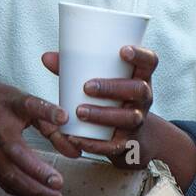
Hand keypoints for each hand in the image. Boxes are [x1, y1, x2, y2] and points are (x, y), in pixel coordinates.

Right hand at [0, 78, 79, 195]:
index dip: (47, 111)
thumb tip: (74, 149)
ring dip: (33, 190)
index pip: (31, 106)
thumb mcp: (19, 100)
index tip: (65, 117)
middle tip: (58, 182)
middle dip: (37, 170)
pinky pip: (5, 183)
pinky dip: (23, 193)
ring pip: (10, 175)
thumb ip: (48, 121)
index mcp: (10, 105)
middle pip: (16, 152)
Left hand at [41, 46, 157, 166]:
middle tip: (87, 87)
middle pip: (139, 90)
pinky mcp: (128, 143)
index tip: (123, 51)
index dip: (140, 55)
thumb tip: (46, 57)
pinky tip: (76, 138)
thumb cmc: (111, 99)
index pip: (149, 61)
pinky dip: (94, 143)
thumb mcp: (102, 81)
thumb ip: (75, 68)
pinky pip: (114, 145)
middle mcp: (144, 98)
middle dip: (113, 88)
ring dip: (103, 115)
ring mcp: (138, 121)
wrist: (132, 137)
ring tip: (79, 112)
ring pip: (128, 118)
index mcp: (140, 77)